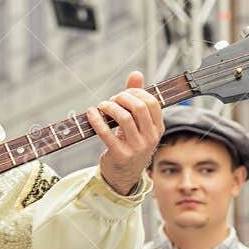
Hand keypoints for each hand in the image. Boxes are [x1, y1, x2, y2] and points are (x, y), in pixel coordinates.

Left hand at [90, 70, 162, 195]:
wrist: (123, 175)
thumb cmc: (130, 143)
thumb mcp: (138, 123)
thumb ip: (137, 98)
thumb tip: (136, 74)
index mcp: (158, 128)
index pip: (152, 102)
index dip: (136, 92)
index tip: (124, 94)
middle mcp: (150, 138)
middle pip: (139, 107)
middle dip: (122, 97)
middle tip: (112, 100)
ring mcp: (136, 148)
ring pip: (123, 118)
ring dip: (109, 106)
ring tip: (102, 106)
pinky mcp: (120, 155)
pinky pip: (106, 133)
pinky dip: (96, 119)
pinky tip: (91, 113)